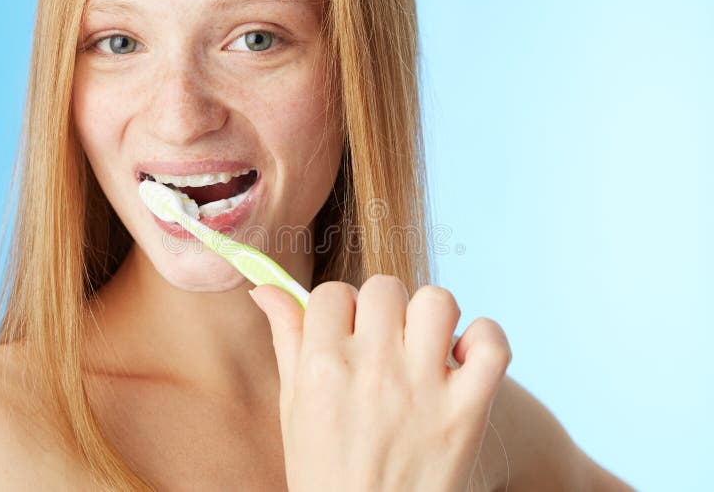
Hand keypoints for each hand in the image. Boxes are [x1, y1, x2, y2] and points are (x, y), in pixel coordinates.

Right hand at [249, 274, 511, 491]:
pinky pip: (492, 343)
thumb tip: (268, 290)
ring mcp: (424, 388)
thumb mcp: (293, 410)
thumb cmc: (326, 474)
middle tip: (384, 342)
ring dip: (431, 317)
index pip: (333, 292)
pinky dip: (484, 339)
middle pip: (384, 287)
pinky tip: (463, 359)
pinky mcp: (468, 410)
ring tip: (423, 348)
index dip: (339, 309)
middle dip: (382, 309)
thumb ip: (287, 341)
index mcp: (322, 368)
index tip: (346, 332)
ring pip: (437, 301)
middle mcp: (373, 370)